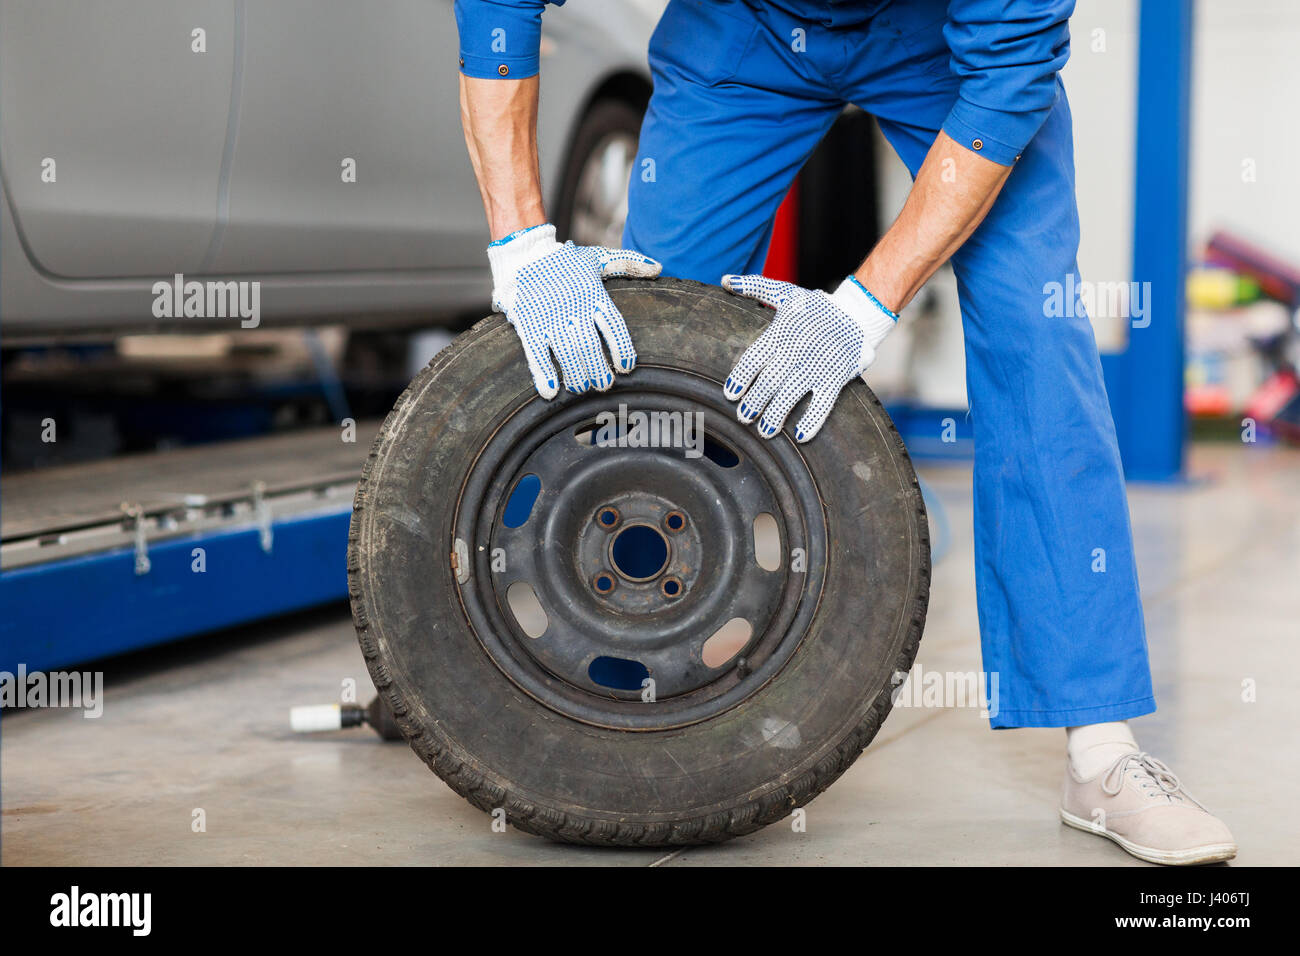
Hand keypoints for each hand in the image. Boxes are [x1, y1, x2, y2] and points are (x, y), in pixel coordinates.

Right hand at [489, 223, 661, 397]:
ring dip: (576, 375)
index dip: (621, 349)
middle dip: (599, 369)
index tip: (626, 367)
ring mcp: (549, 318)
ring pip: (566, 353)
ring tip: (582, 387)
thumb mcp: (597, 258)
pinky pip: (536, 353)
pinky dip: (543, 373)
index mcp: (593, 294)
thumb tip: (659, 268)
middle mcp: (573, 308)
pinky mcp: (528, 325)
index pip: (613, 325)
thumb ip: (628, 263)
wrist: (522, 254)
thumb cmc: (563, 261)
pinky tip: (550, 390)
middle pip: (590, 345)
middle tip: (604, 385)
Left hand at [721, 274, 897, 441]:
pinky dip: (812, 421)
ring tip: (764, 431)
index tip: (730, 394)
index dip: (741, 377)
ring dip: (776, 415)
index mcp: (782, 331)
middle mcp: (797, 350)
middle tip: (743, 417)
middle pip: (770, 380)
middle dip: (755, 401)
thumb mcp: (785, 294)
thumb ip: (753, 287)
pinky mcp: (836, 377)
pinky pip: (823, 404)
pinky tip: (799, 435)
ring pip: (792, 395)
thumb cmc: (815, 308)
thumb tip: (725, 281)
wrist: (858, 314)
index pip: (755, 357)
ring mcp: (818, 365)